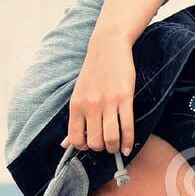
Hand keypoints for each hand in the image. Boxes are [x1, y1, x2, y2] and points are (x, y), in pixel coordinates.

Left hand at [64, 35, 136, 152]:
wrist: (108, 47)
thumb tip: (65, 145)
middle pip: (94, 142)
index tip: (91, 144)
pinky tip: (128, 147)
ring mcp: (108, 102)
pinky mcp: (124, 98)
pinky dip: (128, 142)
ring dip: (114, 148)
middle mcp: (90, 106)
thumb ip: (75, 120)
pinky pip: (127, 127)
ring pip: (110, 138)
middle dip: (101, 148)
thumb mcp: (78, 94)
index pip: (76, 139)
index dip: (84, 147)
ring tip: (117, 146)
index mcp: (76, 105)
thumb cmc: (93, 72)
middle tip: (106, 143)